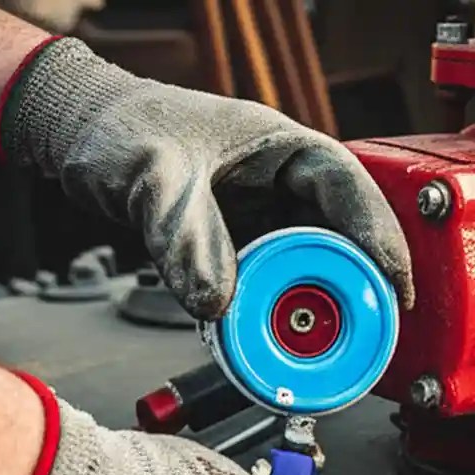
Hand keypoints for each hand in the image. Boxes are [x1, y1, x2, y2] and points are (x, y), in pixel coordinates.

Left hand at [0, 38, 413, 319]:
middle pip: (340, 238)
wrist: (79, 134)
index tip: (395, 285)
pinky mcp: (236, 244)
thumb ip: (184, 237)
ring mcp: (260, 215)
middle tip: (364, 332)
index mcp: (284, 146)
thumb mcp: (154, 179)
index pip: (351, 191)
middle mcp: (281, 183)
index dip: (381, 240)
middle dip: (353, 286)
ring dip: (308, 304)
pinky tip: (262, 338)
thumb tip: (216, 302)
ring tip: (316, 347)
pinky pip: (266, 282)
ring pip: (306, 266)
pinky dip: (267, 310)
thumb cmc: (120, 128)